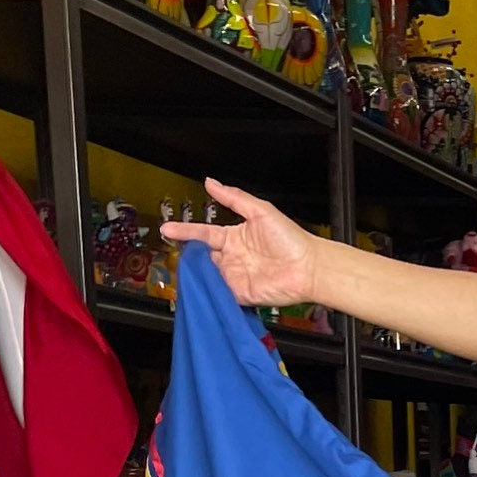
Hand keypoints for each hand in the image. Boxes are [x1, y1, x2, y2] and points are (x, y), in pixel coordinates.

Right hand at [161, 177, 319, 306]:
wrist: (308, 266)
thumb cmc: (291, 238)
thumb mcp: (260, 210)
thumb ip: (234, 198)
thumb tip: (210, 182)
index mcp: (234, 237)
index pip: (204, 234)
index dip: (185, 231)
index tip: (168, 229)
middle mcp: (232, 258)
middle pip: (202, 257)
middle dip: (188, 255)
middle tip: (176, 251)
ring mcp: (235, 277)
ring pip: (208, 276)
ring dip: (196, 273)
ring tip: (184, 267)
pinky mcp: (241, 294)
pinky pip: (220, 293)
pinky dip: (209, 290)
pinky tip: (201, 285)